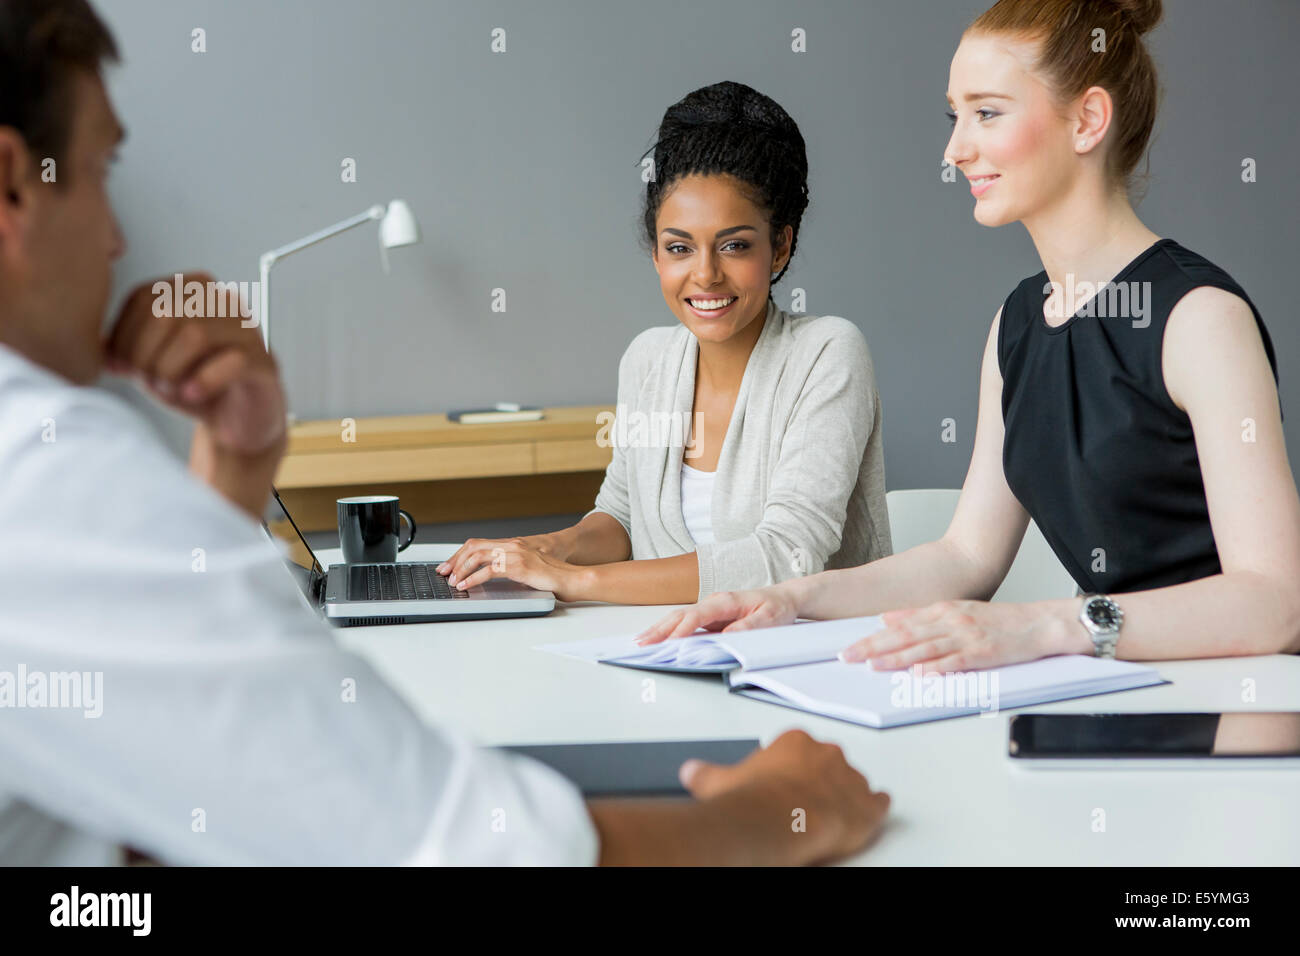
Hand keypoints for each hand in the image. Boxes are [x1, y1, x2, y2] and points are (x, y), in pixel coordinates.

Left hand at [104, 274, 285, 455]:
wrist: (238, 420)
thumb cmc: (197, 385)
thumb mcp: (150, 363)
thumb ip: (123, 348)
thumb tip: (97, 347)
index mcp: (194, 291)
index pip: (146, 297)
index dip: (124, 334)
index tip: (121, 365)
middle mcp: (224, 302)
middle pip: (168, 312)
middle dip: (145, 354)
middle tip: (147, 380)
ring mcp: (248, 330)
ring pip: (195, 334)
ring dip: (170, 369)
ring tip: (170, 389)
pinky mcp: (264, 362)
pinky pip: (231, 362)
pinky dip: (203, 381)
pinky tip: (192, 394)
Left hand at [436, 536, 586, 600]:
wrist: (571, 578)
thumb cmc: (552, 576)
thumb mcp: (526, 570)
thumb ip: (510, 569)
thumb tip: (492, 577)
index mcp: (512, 544)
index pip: (478, 544)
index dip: (460, 554)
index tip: (448, 566)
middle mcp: (512, 545)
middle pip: (474, 547)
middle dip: (455, 560)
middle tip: (444, 573)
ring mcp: (515, 554)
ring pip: (478, 556)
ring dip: (461, 570)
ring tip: (453, 581)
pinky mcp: (519, 566)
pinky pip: (489, 570)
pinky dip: (473, 579)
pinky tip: (466, 586)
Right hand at [635, 585, 797, 643]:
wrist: (783, 598)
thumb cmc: (776, 607)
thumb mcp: (770, 618)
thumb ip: (749, 626)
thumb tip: (728, 635)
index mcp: (726, 601)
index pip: (699, 615)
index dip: (683, 628)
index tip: (670, 642)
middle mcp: (714, 602)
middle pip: (681, 615)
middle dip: (660, 629)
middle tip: (642, 644)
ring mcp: (709, 609)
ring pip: (678, 618)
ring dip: (659, 629)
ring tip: (641, 642)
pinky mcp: (709, 617)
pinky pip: (685, 623)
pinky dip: (668, 630)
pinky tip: (657, 638)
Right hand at [680, 729, 889, 865]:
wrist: (781, 822)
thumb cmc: (754, 799)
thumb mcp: (718, 781)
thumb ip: (706, 773)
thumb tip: (690, 771)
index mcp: (795, 741)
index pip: (798, 749)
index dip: (791, 769)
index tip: (782, 784)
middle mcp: (826, 753)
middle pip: (827, 763)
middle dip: (820, 779)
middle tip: (805, 801)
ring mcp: (850, 778)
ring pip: (853, 782)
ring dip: (846, 795)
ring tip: (833, 813)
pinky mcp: (867, 806)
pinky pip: (878, 802)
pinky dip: (875, 808)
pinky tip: (870, 813)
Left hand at [839, 599, 1075, 672]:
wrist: (1039, 623)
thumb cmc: (999, 621)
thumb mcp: (956, 610)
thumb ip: (921, 616)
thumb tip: (887, 619)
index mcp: (942, 610)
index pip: (899, 625)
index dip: (872, 637)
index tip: (849, 646)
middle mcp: (950, 620)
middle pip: (905, 635)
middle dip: (874, 647)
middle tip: (848, 657)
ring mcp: (966, 637)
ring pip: (925, 648)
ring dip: (897, 658)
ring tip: (873, 666)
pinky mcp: (983, 653)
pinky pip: (955, 662)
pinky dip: (936, 669)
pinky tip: (919, 674)